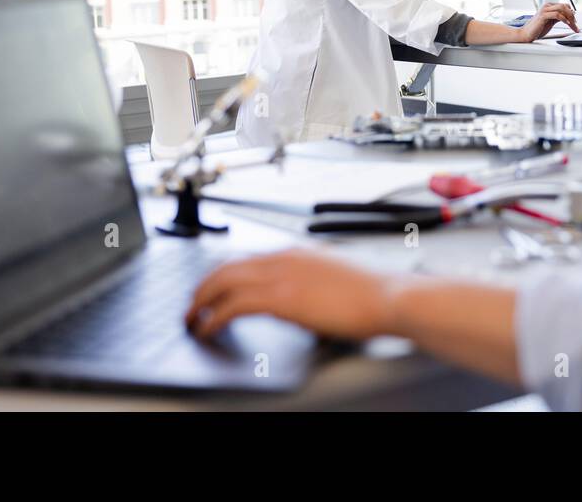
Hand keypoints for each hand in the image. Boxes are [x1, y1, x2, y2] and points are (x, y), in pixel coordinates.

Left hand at [186, 248, 396, 341]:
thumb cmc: (373, 292)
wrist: (388, 295)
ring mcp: (281, 275)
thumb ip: (314, 286)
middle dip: (203, 287)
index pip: (247, 259)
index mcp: (296, 252)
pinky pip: (233, 305)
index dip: (223, 276)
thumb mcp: (336, 280)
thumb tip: (305, 305)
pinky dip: (214, 318)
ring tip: (192, 319)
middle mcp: (284, 258)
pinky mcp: (281, 298)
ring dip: (201, 302)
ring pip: (222, 282)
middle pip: (226, 266)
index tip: (214, 290)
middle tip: (193, 306)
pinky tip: (209, 329)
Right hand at [518, 2, 577, 41]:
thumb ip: (559, 17)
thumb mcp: (551, 21)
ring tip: (572, 24)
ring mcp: (545, 10)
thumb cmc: (537, 28)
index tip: (575, 22)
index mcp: (549, 6)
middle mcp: (547, 6)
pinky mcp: (543, 15)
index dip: (571, 13)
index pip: (564, 5)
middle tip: (575, 24)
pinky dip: (564, 18)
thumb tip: (570, 16)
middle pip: (564, 6)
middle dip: (572, 15)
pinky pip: (557, 14)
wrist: (526, 33)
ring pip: (562, 8)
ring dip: (570, 17)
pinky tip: (567, 23)